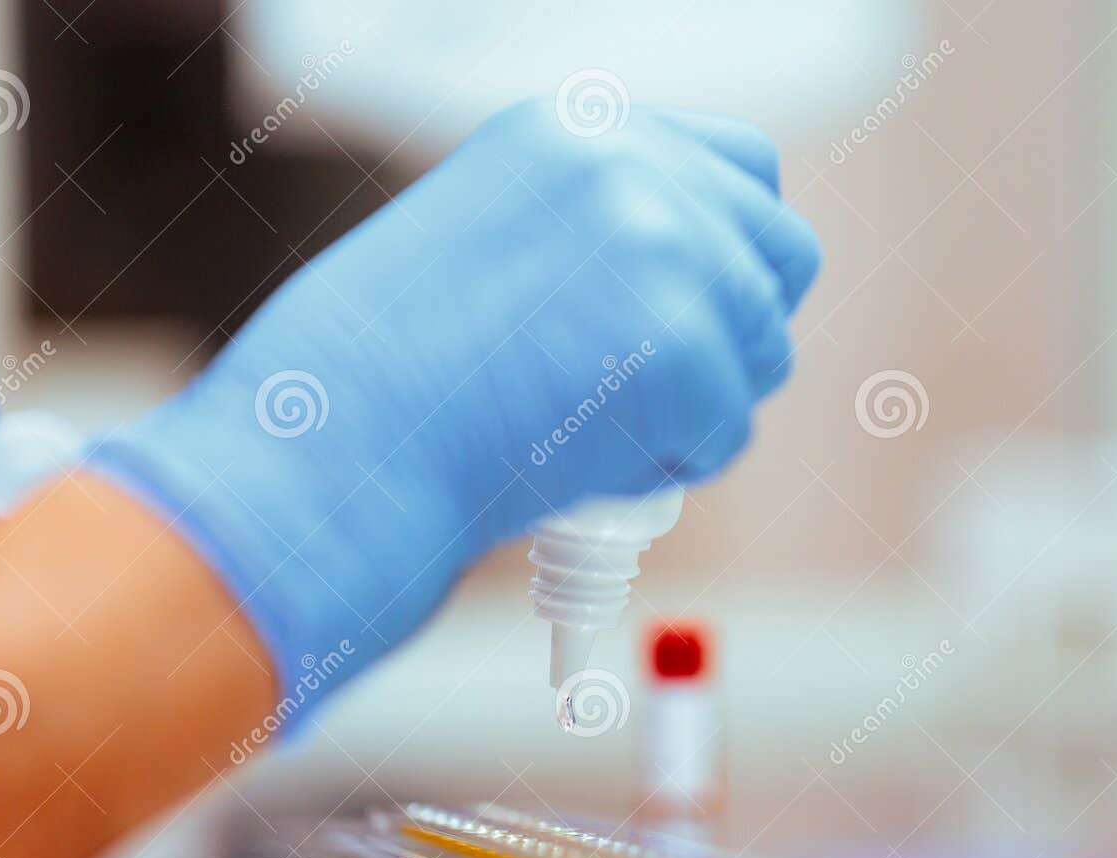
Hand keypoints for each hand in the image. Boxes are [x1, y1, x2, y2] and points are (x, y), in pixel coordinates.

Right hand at [89, 101, 820, 710]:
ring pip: (764, 352)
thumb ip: (602, 232)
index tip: (696, 311)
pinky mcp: (683, 343)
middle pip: (781, 256)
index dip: (735, 253)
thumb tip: (708, 278)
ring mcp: (665, 247)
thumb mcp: (498, 237)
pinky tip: (584, 460)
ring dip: (699, 408)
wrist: (336, 443)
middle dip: (734, 336)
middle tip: (653, 390)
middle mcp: (635, 165)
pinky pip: (732, 432)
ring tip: (590, 426)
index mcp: (585, 130)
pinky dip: (673, 467)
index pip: (746, 169)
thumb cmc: (391, 370)